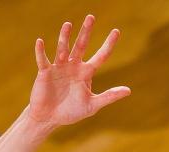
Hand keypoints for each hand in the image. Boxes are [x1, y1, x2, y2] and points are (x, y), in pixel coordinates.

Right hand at [29, 16, 130, 130]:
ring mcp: (59, 67)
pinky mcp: (45, 72)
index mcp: (86, 73)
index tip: (116, 31)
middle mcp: (73, 66)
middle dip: (86, 32)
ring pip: (63, 49)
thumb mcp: (92, 105)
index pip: (100, 56)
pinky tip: (40, 42)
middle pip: (81, 46)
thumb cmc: (71, 112)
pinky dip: (41, 51)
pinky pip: (43, 60)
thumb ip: (109, 96)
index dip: (108, 45)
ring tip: (68, 24)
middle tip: (91, 17)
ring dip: (65, 37)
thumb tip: (129, 90)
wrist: (50, 118)